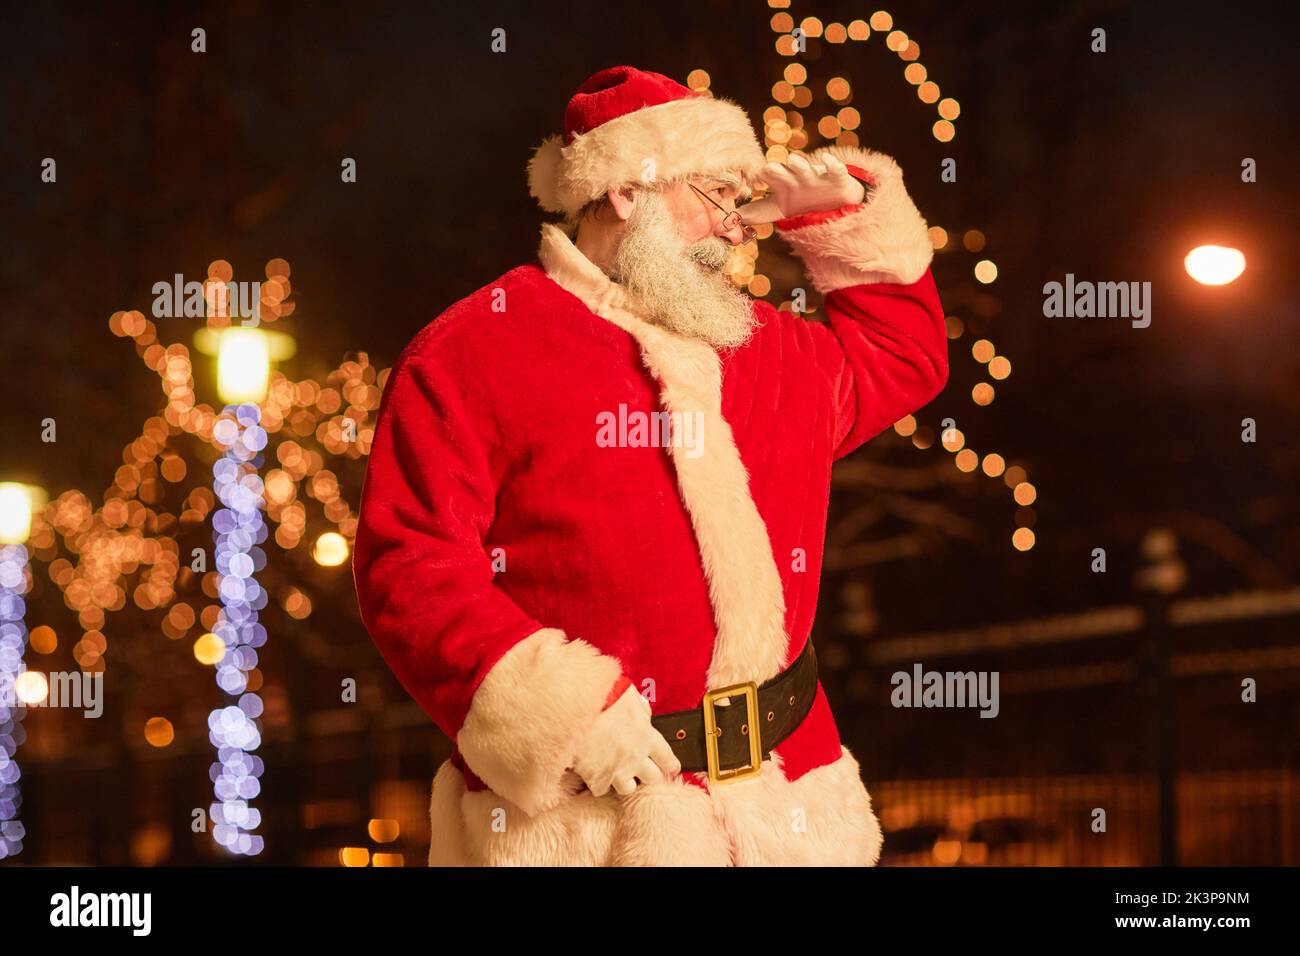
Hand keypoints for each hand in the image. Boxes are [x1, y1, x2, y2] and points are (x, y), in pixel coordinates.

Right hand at [569, 685, 681, 797]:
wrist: (574, 707)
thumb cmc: (602, 696)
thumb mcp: (629, 695)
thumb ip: (641, 709)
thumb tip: (645, 714)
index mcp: (647, 737)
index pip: (669, 761)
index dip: (669, 764)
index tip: (667, 766)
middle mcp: (635, 757)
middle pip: (653, 779)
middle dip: (647, 773)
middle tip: (639, 765)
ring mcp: (616, 770)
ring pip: (629, 789)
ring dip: (625, 781)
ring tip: (617, 770)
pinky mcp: (596, 778)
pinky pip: (602, 790)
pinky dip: (599, 782)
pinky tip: (596, 772)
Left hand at [736, 153, 866, 224]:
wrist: (833, 201)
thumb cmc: (801, 201)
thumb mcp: (778, 209)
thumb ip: (756, 212)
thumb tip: (732, 218)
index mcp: (781, 182)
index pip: (766, 177)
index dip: (758, 178)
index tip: (749, 183)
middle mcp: (796, 177)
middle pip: (784, 172)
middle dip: (776, 170)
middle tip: (767, 168)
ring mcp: (815, 176)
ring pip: (806, 169)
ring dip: (800, 165)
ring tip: (793, 160)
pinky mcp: (836, 177)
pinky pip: (835, 170)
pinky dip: (833, 165)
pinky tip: (827, 160)